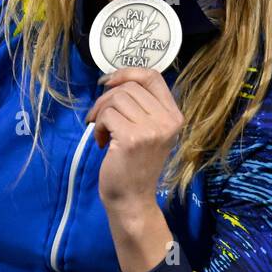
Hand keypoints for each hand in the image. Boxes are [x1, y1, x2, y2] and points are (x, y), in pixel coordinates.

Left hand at [84, 68, 182, 211]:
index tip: (108, 82)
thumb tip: (115, 80)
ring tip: (103, 132)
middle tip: (100, 119)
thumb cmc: (136, 164)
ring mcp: (151, 129)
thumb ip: (142, 106)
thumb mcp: (149, 131)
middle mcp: (168, 120)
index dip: (128, 73)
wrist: (133, 198)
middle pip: (129, 87)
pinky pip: (106, 115)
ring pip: (116, 99)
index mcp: (174, 115)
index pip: (153, 76)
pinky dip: (97, 127)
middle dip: (106, 99)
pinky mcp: (132, 138)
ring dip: (101, 114)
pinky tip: (102, 141)